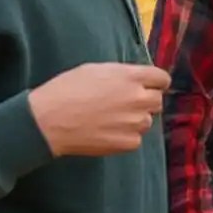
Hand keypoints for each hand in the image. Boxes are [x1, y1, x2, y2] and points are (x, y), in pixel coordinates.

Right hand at [27, 63, 170, 157]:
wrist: (50, 120)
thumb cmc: (67, 89)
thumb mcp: (96, 69)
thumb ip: (122, 74)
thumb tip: (136, 80)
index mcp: (131, 77)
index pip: (162, 78)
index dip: (155, 82)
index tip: (148, 86)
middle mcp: (138, 99)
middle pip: (157, 100)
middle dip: (144, 101)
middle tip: (124, 103)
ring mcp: (135, 123)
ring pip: (147, 121)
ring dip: (135, 119)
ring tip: (111, 119)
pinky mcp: (129, 143)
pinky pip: (136, 138)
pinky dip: (126, 136)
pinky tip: (107, 132)